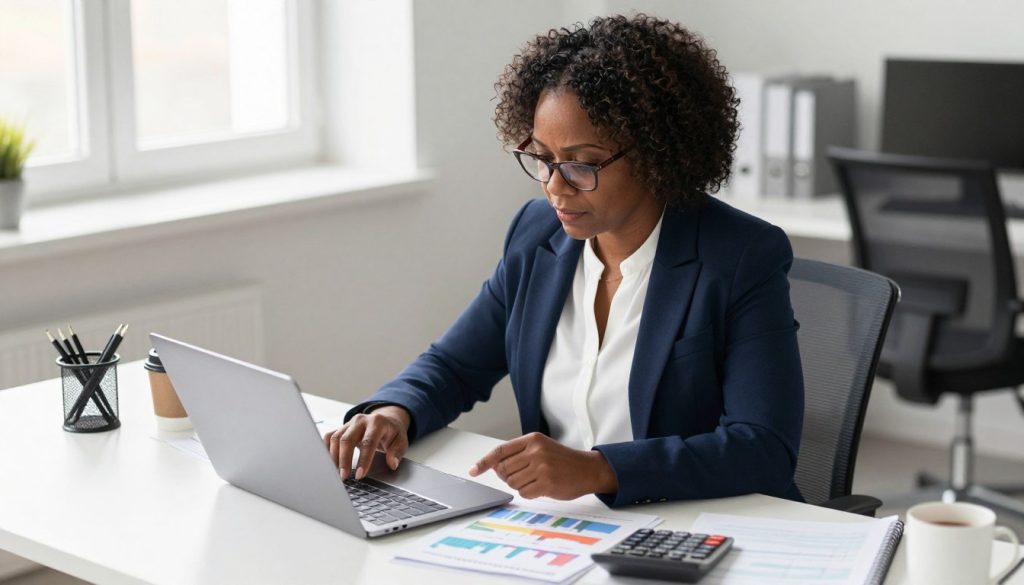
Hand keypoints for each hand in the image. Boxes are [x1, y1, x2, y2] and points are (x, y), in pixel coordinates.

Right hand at [322, 405, 410, 480]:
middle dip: (344, 460)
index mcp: (377, 423)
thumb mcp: (401, 441)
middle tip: (343, 477)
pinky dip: (326, 449)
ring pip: (336, 438)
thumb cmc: (392, 433)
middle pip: (347, 440)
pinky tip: (328, 462)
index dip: (363, 460)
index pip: (368, 442)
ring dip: (334, 457)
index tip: (359, 475)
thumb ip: (397, 452)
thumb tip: (392, 463)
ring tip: (336, 473)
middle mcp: (361, 420)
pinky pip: (329, 436)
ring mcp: (349, 423)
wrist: (386, 419)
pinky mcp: (341, 427)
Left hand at [468, 432, 617, 499]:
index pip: (500, 450)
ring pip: (512, 482)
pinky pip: (524, 493)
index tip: (474, 470)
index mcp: (532, 439)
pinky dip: (529, 493)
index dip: (484, 462)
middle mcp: (536, 451)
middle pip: (504, 469)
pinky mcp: (546, 483)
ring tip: (536, 480)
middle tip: (524, 476)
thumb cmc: (562, 460)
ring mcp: (541, 467)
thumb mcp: (541, 449)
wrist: (588, 469)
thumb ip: (518, 455)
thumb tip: (493, 465)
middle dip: (508, 476)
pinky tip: (541, 487)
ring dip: (520, 485)